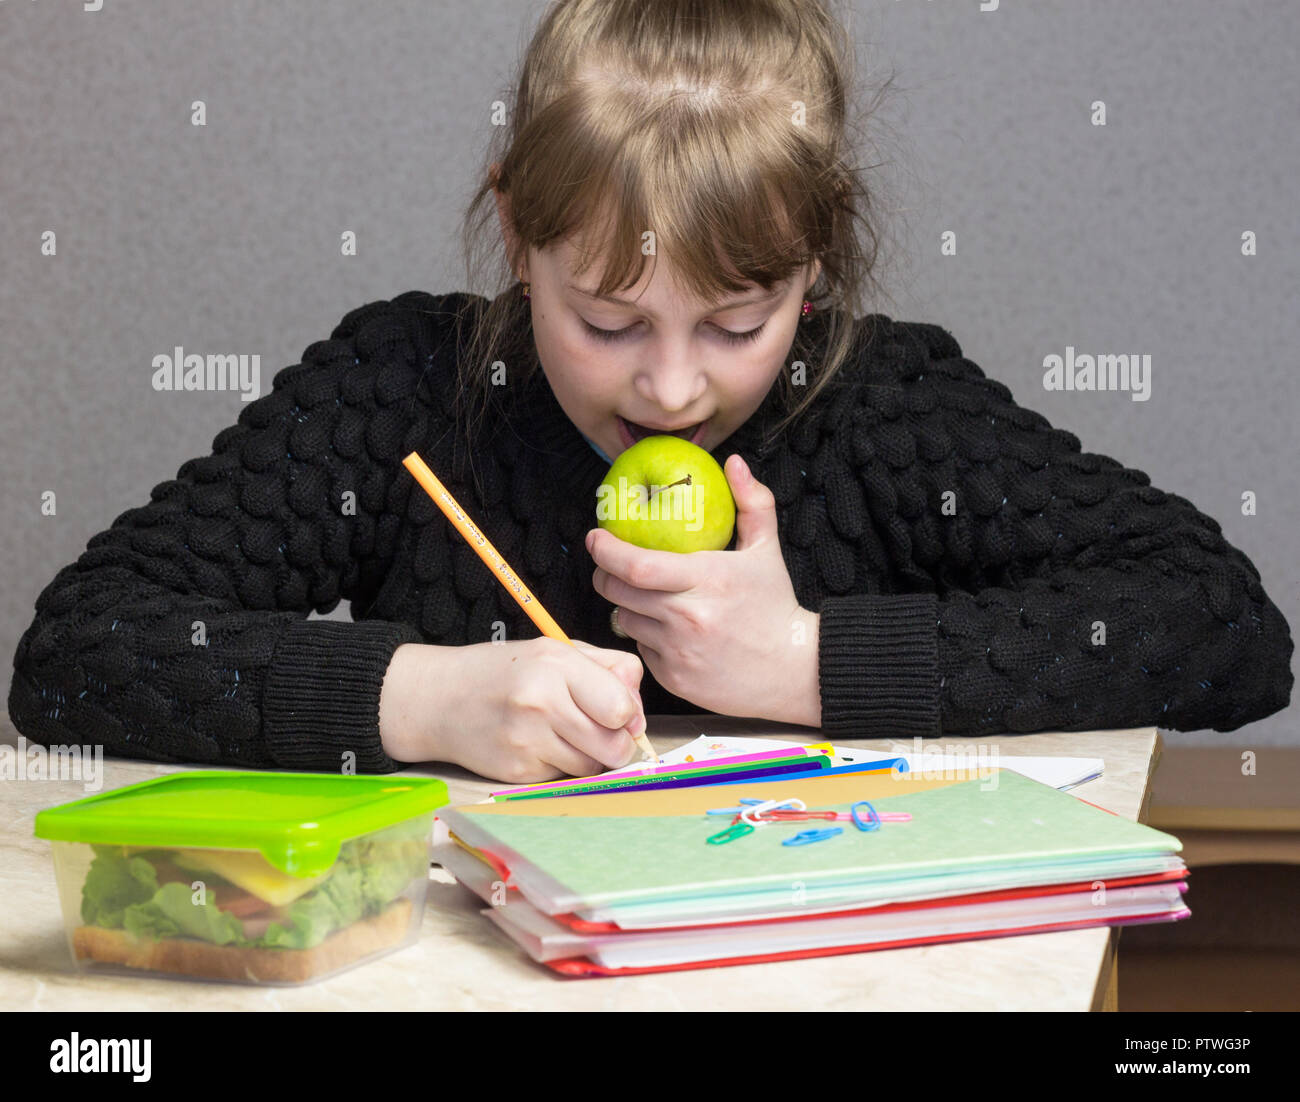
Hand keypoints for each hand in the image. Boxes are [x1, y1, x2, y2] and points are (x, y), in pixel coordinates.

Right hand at [378, 639, 646, 783]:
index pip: (621, 706)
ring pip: (592, 767)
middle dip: (618, 744)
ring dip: (590, 757)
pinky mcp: (517, 772)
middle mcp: (541, 702)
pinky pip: (563, 778)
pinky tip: (540, 745)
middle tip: (602, 732)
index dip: (629, 714)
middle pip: (615, 746)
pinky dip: (561, 766)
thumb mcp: (553, 650)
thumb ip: (605, 667)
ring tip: (565, 734)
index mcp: (556, 665)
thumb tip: (637, 706)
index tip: (618, 712)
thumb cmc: (502, 672)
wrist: (437, 699)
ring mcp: (528, 741)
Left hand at [587, 453, 820, 725]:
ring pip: (625, 620)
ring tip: (645, 596)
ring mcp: (679, 652)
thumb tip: (734, 463)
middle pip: (618, 592)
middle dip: (604, 574)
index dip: (606, 550)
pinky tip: (666, 629)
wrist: (794, 668)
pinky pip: (640, 649)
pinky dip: (645, 636)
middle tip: (608, 565)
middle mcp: (688, 617)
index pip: (637, 565)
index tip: (596, 537)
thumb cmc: (775, 605)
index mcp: (707, 579)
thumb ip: (752, 501)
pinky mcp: (674, 679)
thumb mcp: (767, 549)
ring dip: (626, 606)